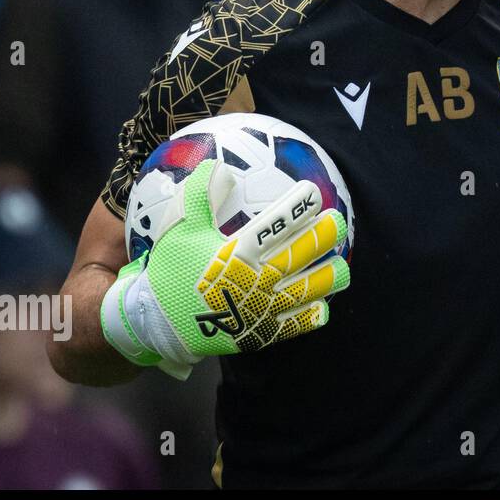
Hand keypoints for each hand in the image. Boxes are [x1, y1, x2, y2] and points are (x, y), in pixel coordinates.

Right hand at [101, 158, 349, 378]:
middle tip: (340, 222)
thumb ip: (198, 198)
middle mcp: (255, 279)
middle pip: (300, 254)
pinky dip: (311, 315)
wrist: (155, 324)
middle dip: (324, 237)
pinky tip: (324, 307)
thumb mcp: (178, 231)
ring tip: (343, 266)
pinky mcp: (260, 333)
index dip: (297, 208)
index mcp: (237, 253)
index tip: (314, 193)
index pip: (275, 225)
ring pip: (307, 290)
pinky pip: (294, 324)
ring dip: (329, 277)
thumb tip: (217, 166)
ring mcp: (261, 309)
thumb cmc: (169, 272)